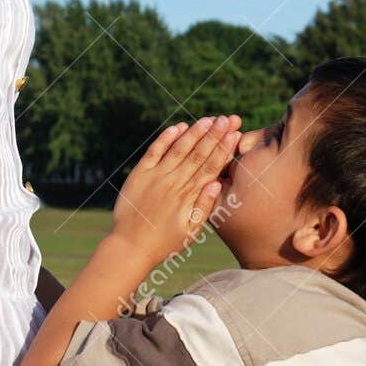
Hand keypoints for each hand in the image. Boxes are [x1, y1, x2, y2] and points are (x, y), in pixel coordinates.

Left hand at [111, 115, 241, 267]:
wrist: (131, 246)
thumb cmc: (165, 242)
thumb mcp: (191, 231)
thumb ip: (205, 206)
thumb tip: (217, 183)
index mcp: (189, 196)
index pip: (211, 167)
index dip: (224, 149)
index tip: (235, 134)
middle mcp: (174, 183)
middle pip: (199, 154)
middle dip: (214, 135)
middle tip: (228, 119)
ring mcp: (156, 177)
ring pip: (179, 149)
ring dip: (194, 133)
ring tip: (208, 119)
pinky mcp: (139, 175)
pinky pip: (154, 152)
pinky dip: (166, 138)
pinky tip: (178, 127)